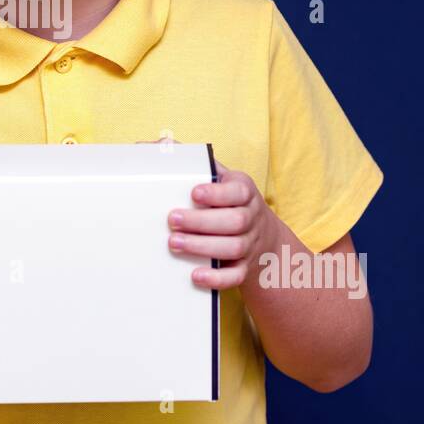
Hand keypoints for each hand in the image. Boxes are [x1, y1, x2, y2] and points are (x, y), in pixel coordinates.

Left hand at [139, 139, 270, 291]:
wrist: (263, 237)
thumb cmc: (228, 200)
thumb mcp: (219, 177)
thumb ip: (193, 161)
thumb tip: (160, 145)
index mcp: (244, 191)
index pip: (238, 191)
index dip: (218, 193)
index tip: (194, 193)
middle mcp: (250, 217)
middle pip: (235, 221)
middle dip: (202, 221)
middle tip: (172, 219)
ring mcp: (249, 243)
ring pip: (233, 248)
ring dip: (203, 246)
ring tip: (174, 243)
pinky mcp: (245, 267)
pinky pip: (236, 276)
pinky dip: (217, 278)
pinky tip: (196, 275)